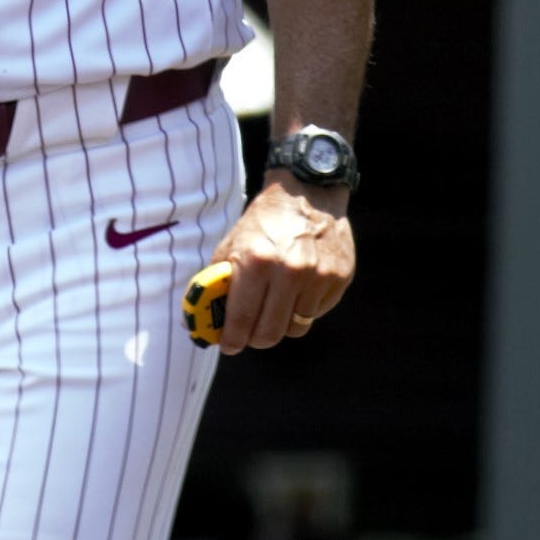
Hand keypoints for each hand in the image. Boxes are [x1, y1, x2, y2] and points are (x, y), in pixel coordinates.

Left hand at [204, 176, 354, 354]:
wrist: (307, 193)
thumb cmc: (263, 223)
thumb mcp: (231, 245)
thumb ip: (217, 283)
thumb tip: (200, 321)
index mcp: (255, 262)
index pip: (241, 320)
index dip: (232, 340)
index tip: (229, 345)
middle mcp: (289, 272)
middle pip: (270, 333)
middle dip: (255, 338)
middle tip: (250, 333)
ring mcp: (317, 277)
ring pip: (295, 328)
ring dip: (281, 322)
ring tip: (275, 304)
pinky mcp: (339, 278)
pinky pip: (316, 313)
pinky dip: (304, 308)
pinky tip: (299, 287)